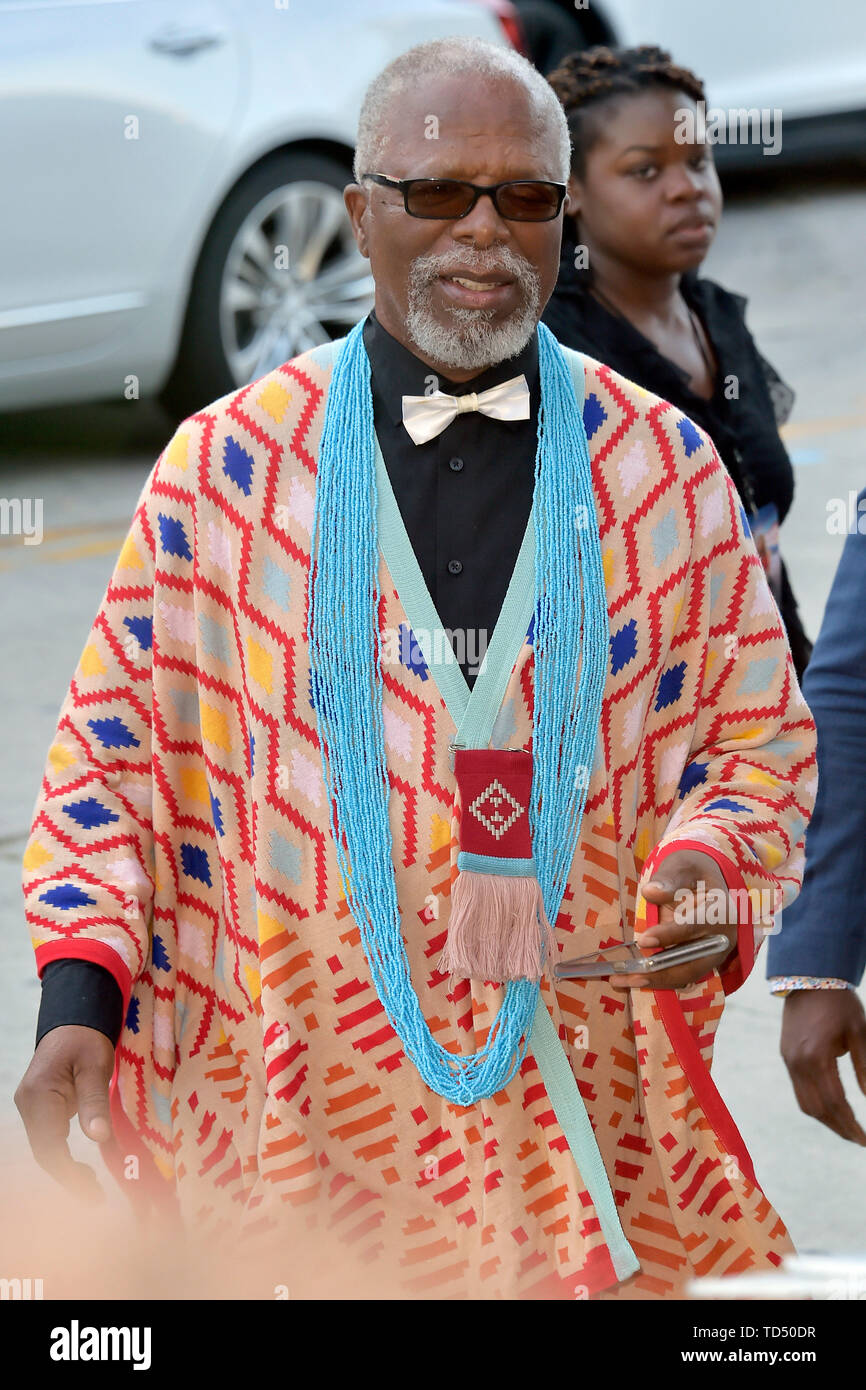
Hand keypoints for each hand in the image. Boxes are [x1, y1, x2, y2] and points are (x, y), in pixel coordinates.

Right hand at [14, 1024, 114, 1199]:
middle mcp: (28, 1104)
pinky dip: (64, 1156)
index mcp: (40, 1095)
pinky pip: (49, 1139)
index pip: (48, 1145)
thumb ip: (94, 1101)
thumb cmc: (86, 1039)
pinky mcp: (40, 1109)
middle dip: (68, 1178)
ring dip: (66, 1170)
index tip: (91, 1191)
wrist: (73, 1021)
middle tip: (95, 1198)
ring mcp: (31, 1107)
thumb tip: (99, 1138)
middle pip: (44, 1151)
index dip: (68, 1173)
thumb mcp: (96, 1066)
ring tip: (92, 1189)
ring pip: (45, 1148)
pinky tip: (82, 1169)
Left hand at [610, 848, 737, 991]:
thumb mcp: (682, 866)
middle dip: (660, 972)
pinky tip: (628, 980)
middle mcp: (721, 939)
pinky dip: (655, 980)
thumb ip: (668, 878)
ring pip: (684, 975)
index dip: (670, 934)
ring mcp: (712, 955)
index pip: (696, 926)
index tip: (643, 940)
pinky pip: (679, 976)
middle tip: (629, 975)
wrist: (704, 883)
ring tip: (620, 981)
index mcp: (721, 911)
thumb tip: (650, 891)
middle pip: (692, 963)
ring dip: (654, 981)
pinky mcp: (699, 963)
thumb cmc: (691, 872)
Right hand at [780, 989, 865, 1145]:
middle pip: (817, 1109)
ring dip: (826, 1120)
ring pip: (805, 1103)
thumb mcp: (859, 1033)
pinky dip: (815, 1105)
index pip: (835, 1103)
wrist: (808, 977)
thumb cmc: (839, 1003)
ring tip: (846, 1128)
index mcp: (816, 1057)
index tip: (865, 1140)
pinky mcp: (786, 1055)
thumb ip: (865, 1067)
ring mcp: (789, 1060)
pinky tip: (830, 1107)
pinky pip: (799, 1090)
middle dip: (839, 1128)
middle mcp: (798, 1063)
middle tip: (859, 1140)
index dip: (851, 1125)